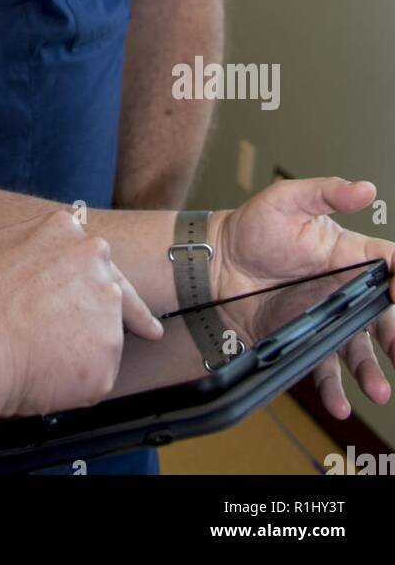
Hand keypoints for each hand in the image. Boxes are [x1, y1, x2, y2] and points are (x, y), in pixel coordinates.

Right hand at [0, 209, 162, 418]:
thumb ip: (32, 248)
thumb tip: (36, 260)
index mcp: (69, 235)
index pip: (99, 259)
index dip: (104, 284)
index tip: (135, 302)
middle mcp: (98, 267)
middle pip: (112, 298)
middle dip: (100, 319)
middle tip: (105, 339)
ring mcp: (107, 312)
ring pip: (102, 341)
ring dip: (79, 353)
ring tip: (33, 356)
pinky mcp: (108, 357)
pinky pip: (94, 378)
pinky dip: (73, 385)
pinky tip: (41, 377)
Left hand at [211, 177, 394, 416]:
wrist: (215, 263)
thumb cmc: (251, 227)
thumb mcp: (286, 200)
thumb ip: (326, 193)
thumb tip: (365, 188)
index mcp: (348, 254)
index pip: (391, 266)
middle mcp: (343, 290)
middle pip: (383, 317)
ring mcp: (326, 318)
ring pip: (359, 350)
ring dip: (371, 372)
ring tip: (378, 391)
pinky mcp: (304, 340)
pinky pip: (324, 368)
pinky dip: (334, 389)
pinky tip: (338, 404)